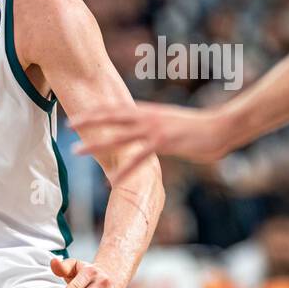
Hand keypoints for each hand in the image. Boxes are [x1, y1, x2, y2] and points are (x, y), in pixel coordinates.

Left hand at [71, 102, 233, 183]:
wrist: (220, 127)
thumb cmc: (198, 126)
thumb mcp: (171, 121)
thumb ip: (154, 124)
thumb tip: (143, 126)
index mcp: (148, 111)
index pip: (116, 108)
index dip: (96, 110)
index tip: (78, 112)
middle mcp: (148, 117)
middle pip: (111, 117)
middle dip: (89, 121)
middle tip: (68, 124)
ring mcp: (155, 130)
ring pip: (118, 137)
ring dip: (96, 144)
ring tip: (77, 151)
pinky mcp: (164, 144)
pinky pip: (139, 158)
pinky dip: (125, 169)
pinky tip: (112, 179)